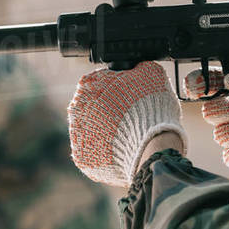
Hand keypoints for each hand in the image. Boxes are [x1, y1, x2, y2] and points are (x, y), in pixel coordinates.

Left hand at [67, 61, 186, 186]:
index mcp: (88, 85)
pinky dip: (106, 154)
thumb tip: (136, 69)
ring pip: (92, 132)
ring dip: (107, 134)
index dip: (117, 90)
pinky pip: (94, 154)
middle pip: (93, 109)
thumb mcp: (150, 72)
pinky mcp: (83, 159)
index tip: (129, 98)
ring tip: (129, 136)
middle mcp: (76, 110)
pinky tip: (122, 150)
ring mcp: (76, 136)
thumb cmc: (151, 107)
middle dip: (110, 114)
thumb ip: (137, 68)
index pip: (98, 83)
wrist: (153, 146)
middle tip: (131, 119)